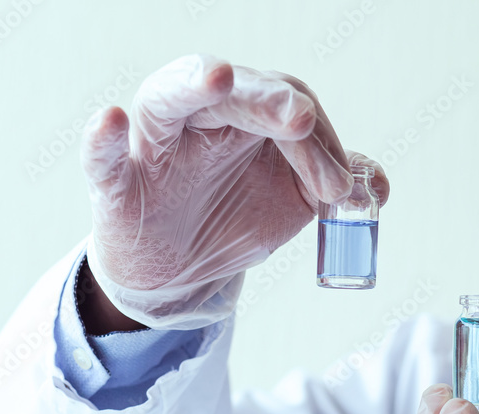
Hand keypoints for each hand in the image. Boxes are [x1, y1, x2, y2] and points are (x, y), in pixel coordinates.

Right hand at [82, 54, 388, 328]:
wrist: (178, 271)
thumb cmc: (232, 217)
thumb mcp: (292, 201)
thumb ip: (333, 185)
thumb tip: (376, 185)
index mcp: (246, 117)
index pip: (288, 104)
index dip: (321, 143)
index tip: (339, 190)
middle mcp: (199, 118)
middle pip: (236, 90)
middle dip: (273, 103)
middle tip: (304, 122)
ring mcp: (153, 147)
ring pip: (167, 100)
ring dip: (193, 86)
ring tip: (220, 78)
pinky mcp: (116, 186)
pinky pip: (102, 159)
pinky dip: (103, 141)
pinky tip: (111, 122)